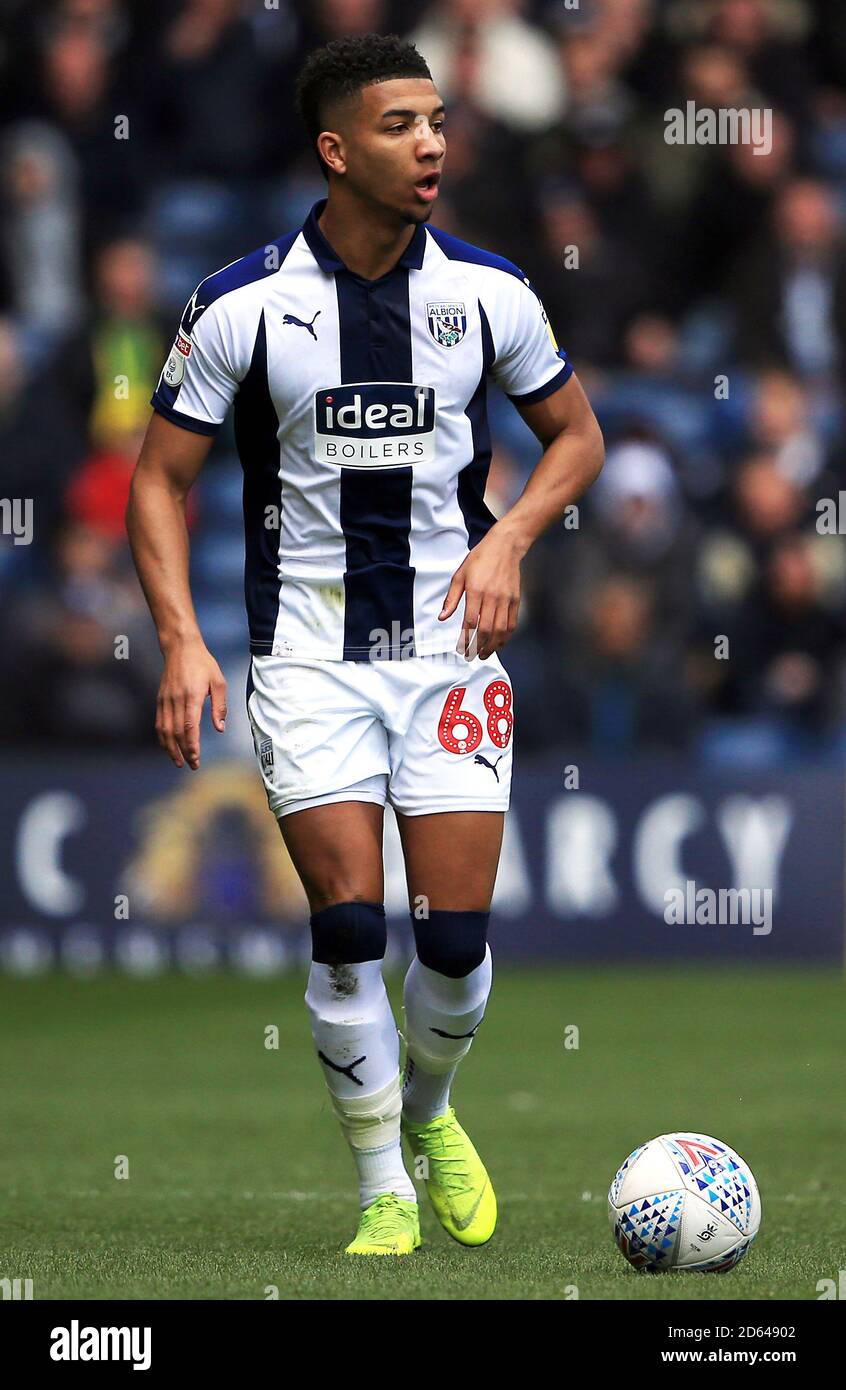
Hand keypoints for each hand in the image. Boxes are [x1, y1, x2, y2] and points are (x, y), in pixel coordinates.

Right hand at [156, 636, 226, 768]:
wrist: (181, 648)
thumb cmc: (203, 664)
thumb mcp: (219, 682)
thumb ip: (219, 707)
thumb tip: (220, 728)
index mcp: (192, 696)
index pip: (189, 726)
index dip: (191, 745)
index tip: (196, 758)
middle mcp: (176, 700)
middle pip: (176, 732)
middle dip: (183, 752)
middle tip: (191, 765)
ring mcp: (165, 700)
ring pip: (164, 730)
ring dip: (170, 749)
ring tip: (178, 762)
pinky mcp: (160, 700)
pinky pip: (159, 723)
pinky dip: (162, 738)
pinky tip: (168, 747)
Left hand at [439, 526, 522, 659]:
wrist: (505, 547)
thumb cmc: (481, 559)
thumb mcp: (459, 576)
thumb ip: (451, 599)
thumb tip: (443, 617)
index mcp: (475, 591)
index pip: (470, 622)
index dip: (465, 639)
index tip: (461, 648)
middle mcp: (492, 597)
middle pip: (486, 630)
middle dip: (478, 647)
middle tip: (473, 656)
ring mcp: (505, 599)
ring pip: (500, 630)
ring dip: (492, 645)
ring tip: (485, 653)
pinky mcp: (515, 600)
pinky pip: (512, 623)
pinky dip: (506, 636)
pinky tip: (500, 643)